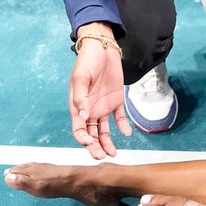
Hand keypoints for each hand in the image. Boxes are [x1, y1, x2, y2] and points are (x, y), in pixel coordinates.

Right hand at [68, 25, 129, 157]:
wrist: (102, 48)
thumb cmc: (87, 62)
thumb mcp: (80, 78)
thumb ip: (80, 97)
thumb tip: (83, 116)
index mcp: (78, 107)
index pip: (78, 129)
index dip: (83, 139)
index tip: (90, 144)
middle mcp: (90, 110)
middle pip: (92, 134)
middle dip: (96, 147)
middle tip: (103, 156)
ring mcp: (103, 106)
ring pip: (105, 131)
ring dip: (107, 142)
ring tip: (113, 153)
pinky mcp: (116, 101)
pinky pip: (119, 117)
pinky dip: (123, 126)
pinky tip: (127, 133)